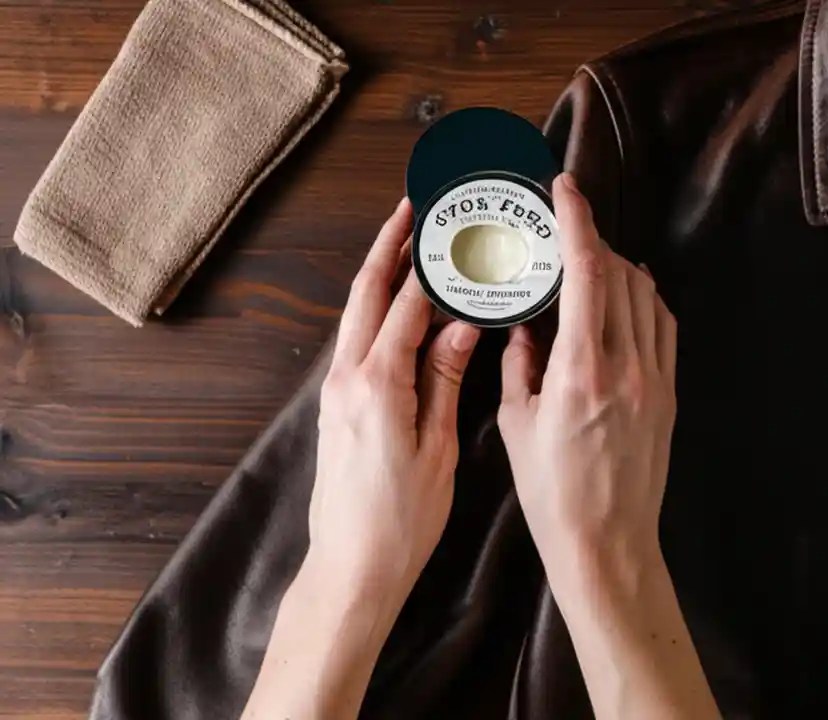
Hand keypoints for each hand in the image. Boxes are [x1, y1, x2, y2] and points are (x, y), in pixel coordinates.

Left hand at [243, 197, 479, 719]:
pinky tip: (398, 302)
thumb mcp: (437, 449)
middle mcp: (348, 377)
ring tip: (408, 238)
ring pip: (356, 312)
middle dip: (391, 243)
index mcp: (379, 384)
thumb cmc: (401, 519)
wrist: (351, 566)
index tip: (454, 224)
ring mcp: (336, 389)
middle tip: (415, 203)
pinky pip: (356, 338)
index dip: (433, 261)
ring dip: (380, 270)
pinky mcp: (337, 404)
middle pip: (368, 292)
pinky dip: (376, 307)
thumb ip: (445, 380)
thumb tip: (462, 324)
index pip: (409, 304)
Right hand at [497, 173, 676, 574]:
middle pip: (619, 274)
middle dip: (593, 240)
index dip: (577, 221)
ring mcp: (655, 379)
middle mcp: (626, 366)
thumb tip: (527, 325)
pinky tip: (626, 296)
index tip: (564, 190)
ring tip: (590, 262)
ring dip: (620, 267)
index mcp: (581, 370)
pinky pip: (664, 327)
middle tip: (566, 228)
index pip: (586, 273)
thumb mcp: (517, 424)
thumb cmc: (553, 492)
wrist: (607, 542)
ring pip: (648, 295)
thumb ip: (521, 363)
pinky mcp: (669, 393)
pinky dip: (646, 299)